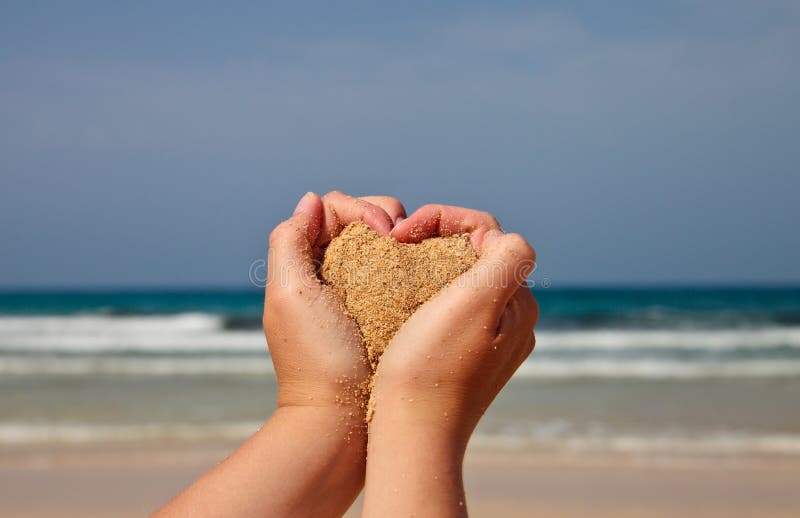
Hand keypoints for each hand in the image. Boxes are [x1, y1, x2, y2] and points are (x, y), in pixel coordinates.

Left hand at [154, 191, 406, 517]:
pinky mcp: (389, 313)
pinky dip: (415, 263)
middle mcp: (333, 273)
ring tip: (418, 252)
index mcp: (306, 263)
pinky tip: (428, 272)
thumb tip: (312, 199)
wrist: (341, 423)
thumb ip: (289, 241)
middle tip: (403, 238)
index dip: (362, 209)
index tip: (385, 231)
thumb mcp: (290, 296)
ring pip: (386, 244)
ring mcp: (363, 293)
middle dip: (385, 216)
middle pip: (363, 220)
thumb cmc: (317, 360)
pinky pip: (403, 273)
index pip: (335, 209)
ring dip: (404, 238)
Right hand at [363, 204, 537, 516]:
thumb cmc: (432, 366)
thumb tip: (505, 239)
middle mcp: (511, 322)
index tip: (401, 234)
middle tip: (395, 248)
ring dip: (428, 265)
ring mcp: (488, 343)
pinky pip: (448, 308)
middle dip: (434, 240)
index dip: (442, 220)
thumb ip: (508, 257)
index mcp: (518, 302)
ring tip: (395, 269)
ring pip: (459, 279)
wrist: (411, 435)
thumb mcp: (477, 301)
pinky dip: (424, 293)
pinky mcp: (462, 361)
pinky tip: (401, 303)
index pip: (485, 232)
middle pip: (473, 254)